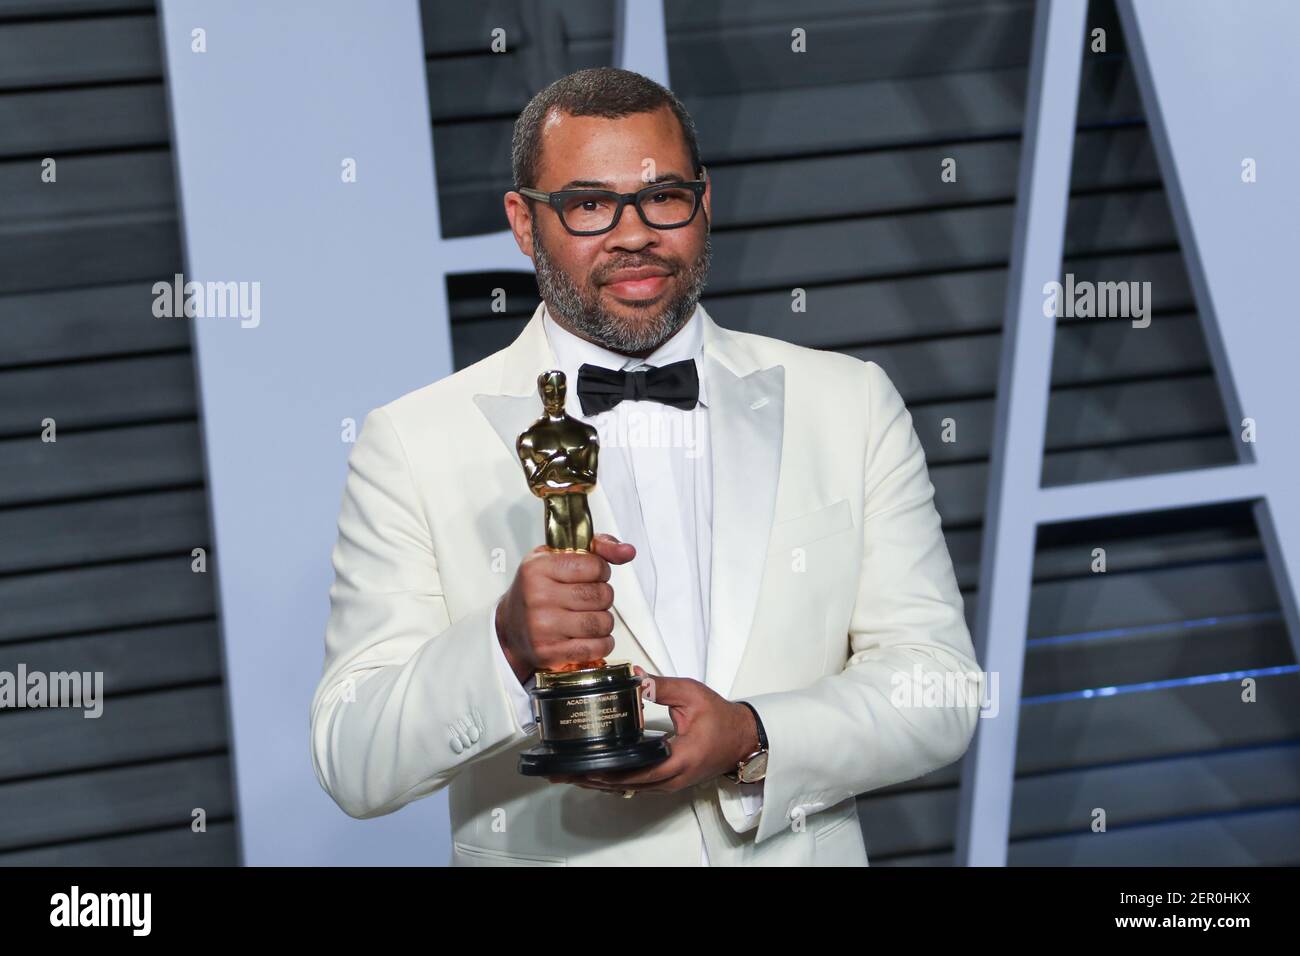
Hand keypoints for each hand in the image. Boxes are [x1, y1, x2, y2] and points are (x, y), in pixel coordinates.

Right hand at [495, 533, 634, 683]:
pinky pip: (596, 648)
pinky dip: (601, 643)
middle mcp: (538, 596)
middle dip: (603, 597)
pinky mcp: (550, 652)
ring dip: (603, 621)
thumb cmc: (536, 589)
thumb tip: (628, 551)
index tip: (591, 575)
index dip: (600, 571)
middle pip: (602, 595)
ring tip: (588, 617)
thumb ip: (597, 547)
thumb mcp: (557, 557)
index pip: (595, 566)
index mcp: (539, 568)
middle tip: (589, 599)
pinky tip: (589, 636)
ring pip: (602, 622)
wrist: (509, 627)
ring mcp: (543, 626)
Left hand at [545, 665, 760, 793]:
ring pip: (629, 788)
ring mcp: (671, 783)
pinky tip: (596, 774)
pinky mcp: (669, 782)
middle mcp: (673, 777)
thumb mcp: (693, 695)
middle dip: (593, 779)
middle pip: (626, 784)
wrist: (743, 738)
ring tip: (571, 774)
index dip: (609, 771)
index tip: (584, 766)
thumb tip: (636, 678)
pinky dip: (615, 781)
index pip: (638, 770)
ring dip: (600, 783)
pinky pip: (637, 786)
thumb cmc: (722, 718)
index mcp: (679, 757)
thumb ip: (663, 686)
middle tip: (563, 772)